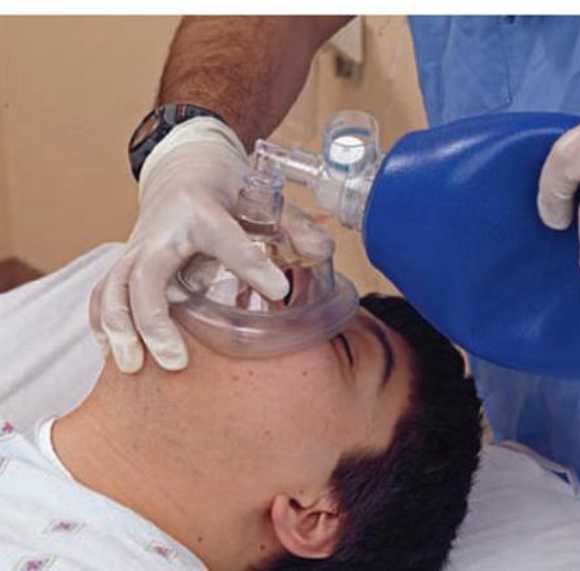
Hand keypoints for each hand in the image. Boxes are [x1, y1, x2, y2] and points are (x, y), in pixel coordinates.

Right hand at [90, 118, 330, 372]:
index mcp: (202, 210)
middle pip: (145, 276)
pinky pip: (104, 292)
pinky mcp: (127, 261)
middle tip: (177, 361)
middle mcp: (162, 230)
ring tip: (132, 366)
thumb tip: (323, 253)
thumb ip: (295, 227)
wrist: (184, 167)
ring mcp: (138, 247)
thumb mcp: (264, 199)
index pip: (224, 239)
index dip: (250, 264)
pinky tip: (116, 354)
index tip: (279, 289)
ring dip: (119, 328)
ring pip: (113, 287)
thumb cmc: (227, 188)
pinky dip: (103, 323)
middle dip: (154, 320)